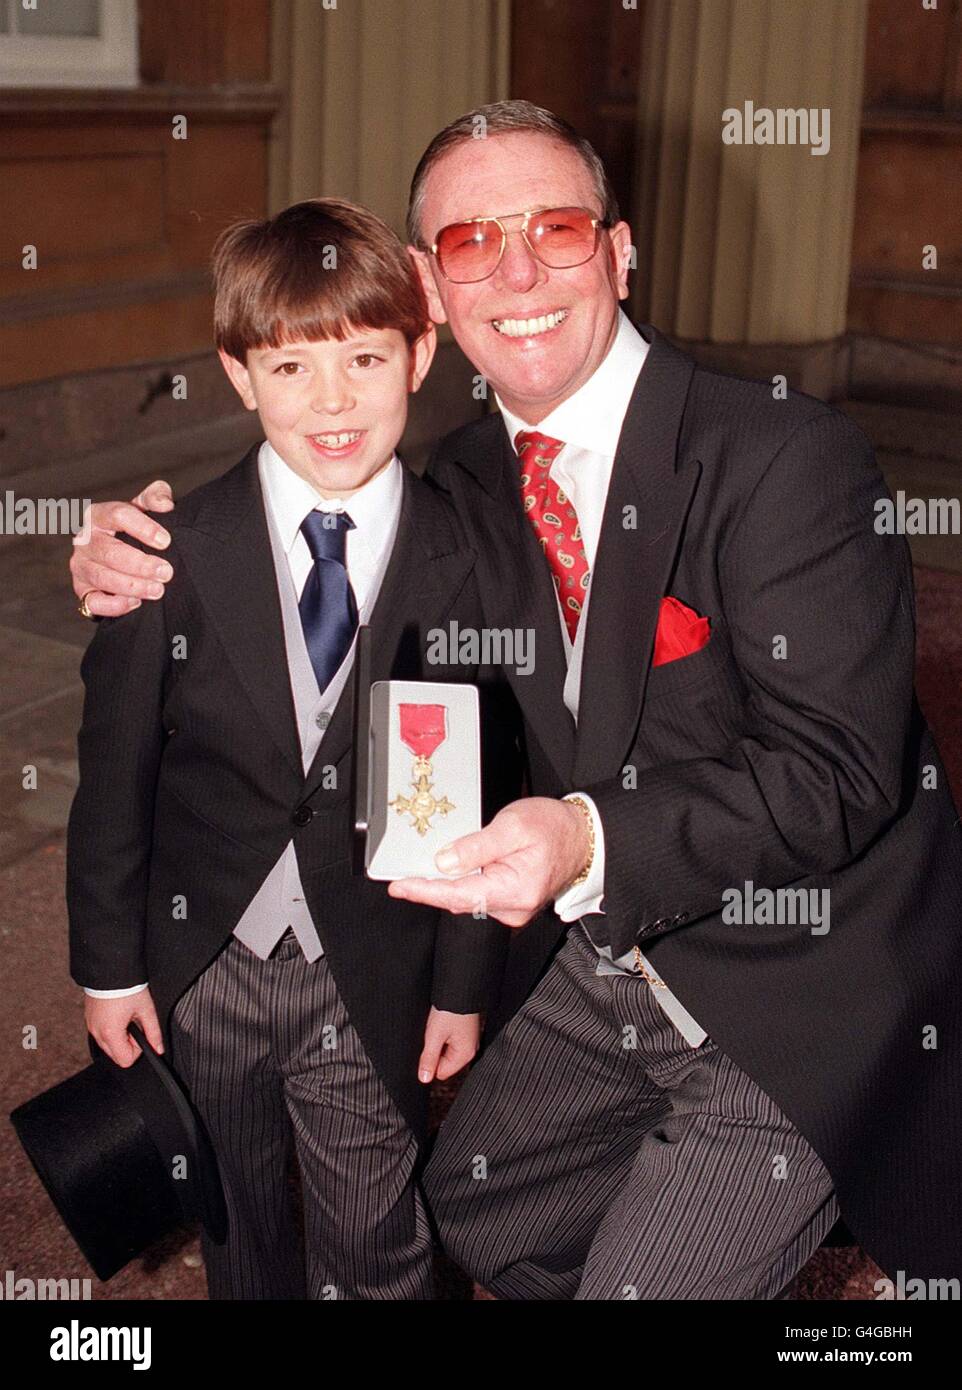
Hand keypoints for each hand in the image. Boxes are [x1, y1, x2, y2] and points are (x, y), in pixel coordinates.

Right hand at [70, 480, 175, 616]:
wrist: (122, 554)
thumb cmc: (136, 528)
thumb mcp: (146, 508)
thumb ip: (156, 497)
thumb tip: (164, 504)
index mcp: (99, 515)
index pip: (117, 515)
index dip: (142, 528)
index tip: (166, 541)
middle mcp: (85, 540)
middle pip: (110, 552)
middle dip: (140, 565)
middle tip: (166, 572)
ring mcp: (81, 566)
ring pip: (102, 577)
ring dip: (132, 586)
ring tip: (157, 590)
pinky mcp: (83, 590)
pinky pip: (93, 602)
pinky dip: (114, 605)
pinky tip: (136, 603)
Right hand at [84, 988, 163, 1067]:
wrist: (110, 968)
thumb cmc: (127, 987)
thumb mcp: (146, 1010)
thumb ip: (154, 1032)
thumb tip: (158, 1048)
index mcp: (110, 1033)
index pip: (125, 1061)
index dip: (137, 1049)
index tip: (141, 1033)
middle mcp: (97, 1032)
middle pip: (115, 1055)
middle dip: (128, 1044)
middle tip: (134, 1023)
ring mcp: (91, 1025)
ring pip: (107, 1045)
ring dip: (119, 1036)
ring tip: (126, 1016)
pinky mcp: (88, 1018)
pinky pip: (100, 1033)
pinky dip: (110, 1029)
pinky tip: (117, 1013)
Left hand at [389, 797, 589, 927]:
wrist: (583, 836)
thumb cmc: (554, 828)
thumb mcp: (513, 826)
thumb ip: (476, 846)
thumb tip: (445, 862)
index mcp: (513, 890)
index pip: (458, 896)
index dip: (425, 890)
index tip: (400, 886)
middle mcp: (513, 908)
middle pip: (459, 901)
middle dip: (432, 886)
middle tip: (406, 871)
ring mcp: (513, 908)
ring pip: (468, 899)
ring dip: (448, 884)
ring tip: (432, 865)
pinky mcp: (512, 903)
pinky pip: (480, 896)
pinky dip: (463, 884)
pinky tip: (454, 870)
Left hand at [417, 1007, 480, 1082]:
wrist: (461, 987)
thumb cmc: (450, 1010)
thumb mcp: (434, 1035)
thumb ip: (429, 1059)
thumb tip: (424, 1079)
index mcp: (465, 1054)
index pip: (441, 1073)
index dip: (429, 1063)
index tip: (425, 1047)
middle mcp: (470, 1049)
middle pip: (444, 1063)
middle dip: (434, 1051)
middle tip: (431, 1034)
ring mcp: (468, 1039)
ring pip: (446, 1051)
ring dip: (437, 1042)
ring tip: (436, 1026)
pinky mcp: (465, 1030)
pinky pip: (450, 1040)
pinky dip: (442, 1034)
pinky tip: (440, 1023)